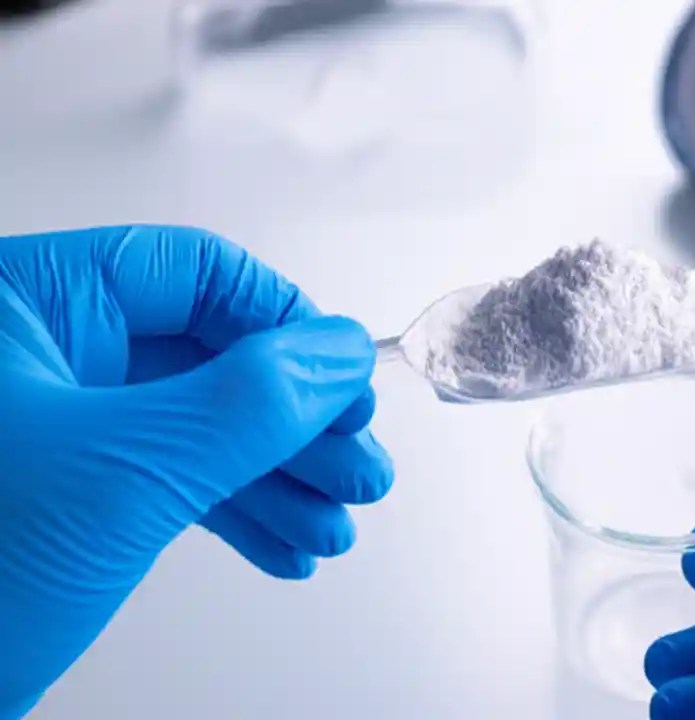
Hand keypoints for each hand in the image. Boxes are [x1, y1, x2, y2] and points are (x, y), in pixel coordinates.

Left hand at [0, 226, 393, 716]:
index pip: (190, 274)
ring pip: (199, 429)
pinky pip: (172, 483)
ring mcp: (56, 430)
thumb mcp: (119, 475)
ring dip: (280, 480)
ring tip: (336, 526)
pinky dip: (237, 516)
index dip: (283, 324)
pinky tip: (288, 547)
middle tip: (358, 466)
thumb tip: (336, 353)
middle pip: (209, 358)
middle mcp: (39, 356)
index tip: (346, 379)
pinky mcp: (67, 496)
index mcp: (23, 304)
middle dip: (295, 425)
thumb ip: (244, 403)